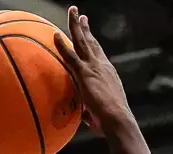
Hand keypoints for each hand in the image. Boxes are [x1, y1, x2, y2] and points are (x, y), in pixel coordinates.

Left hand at [53, 8, 132, 133]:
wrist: (117, 119)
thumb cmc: (111, 123)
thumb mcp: (101, 114)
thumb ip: (91, 113)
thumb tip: (86, 118)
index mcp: (108, 73)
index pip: (98, 54)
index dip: (93, 42)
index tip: (89, 33)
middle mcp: (102, 66)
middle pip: (92, 42)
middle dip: (85, 28)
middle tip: (81, 16)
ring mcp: (94, 67)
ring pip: (82, 41)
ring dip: (76, 25)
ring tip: (72, 11)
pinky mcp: (85, 73)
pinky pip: (70, 55)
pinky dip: (62, 44)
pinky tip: (55, 34)